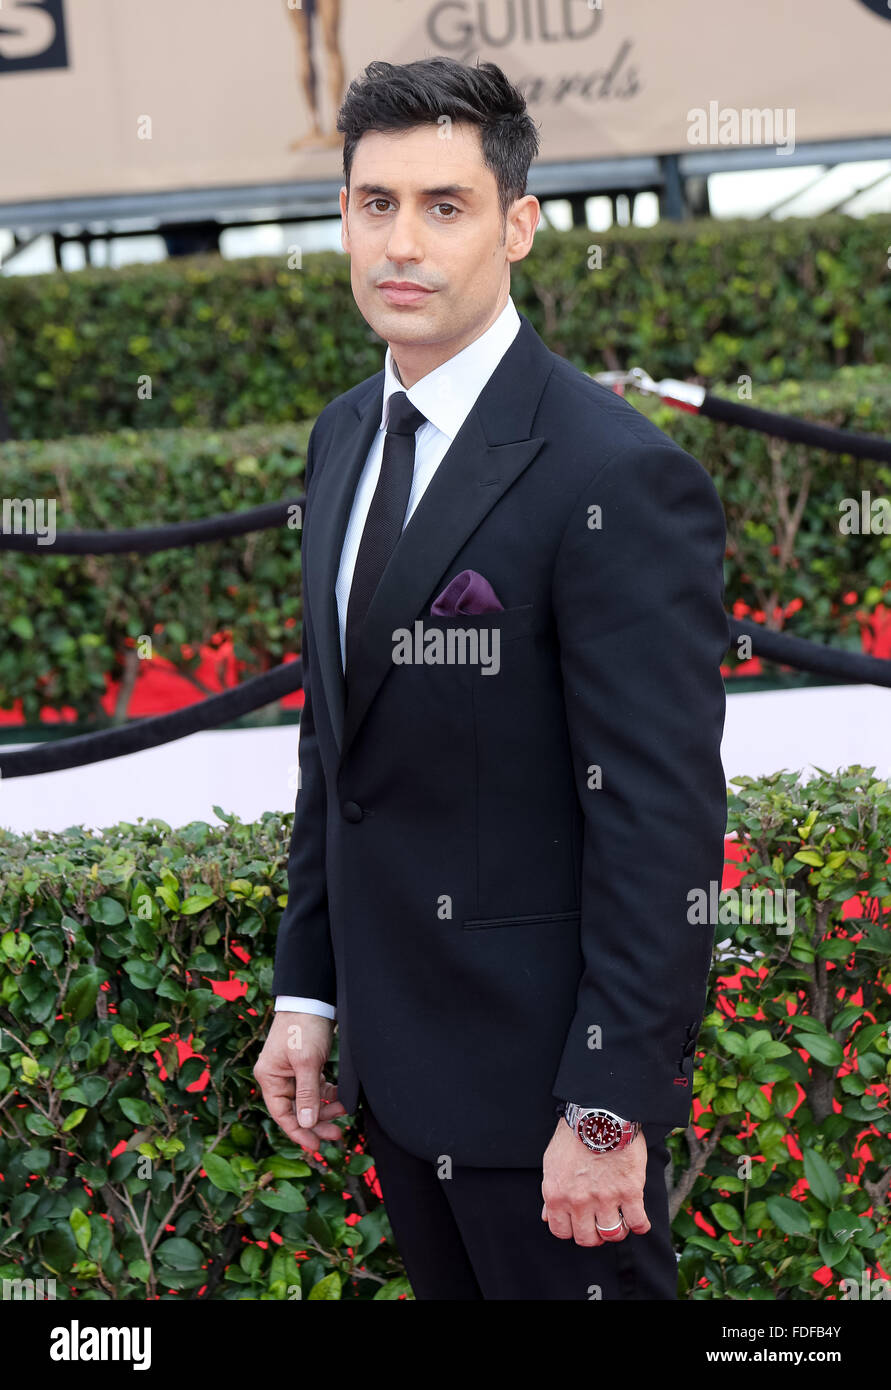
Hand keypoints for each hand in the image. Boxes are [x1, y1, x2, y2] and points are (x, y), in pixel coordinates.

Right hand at [253, 1011, 346, 1151]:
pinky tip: (341, 1099)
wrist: (313, 998)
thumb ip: (307, 1094)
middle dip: (317, 1123)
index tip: (316, 1146)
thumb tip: (306, 1124)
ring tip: (343, 1113)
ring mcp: (293, 1072)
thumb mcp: (307, 1062)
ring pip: (309, 1100)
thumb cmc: (304, 1027)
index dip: (298, 1132)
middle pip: (297, 1110)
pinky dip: (329, 1095)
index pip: (283, 1114)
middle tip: (336, 1134)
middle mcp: (279, 1077)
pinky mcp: (307, 1065)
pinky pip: (317, 1088)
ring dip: (326, 1109)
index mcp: (270, 1078)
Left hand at [541, 1117, 649, 1245]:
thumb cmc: (574, 1134)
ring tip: (619, 1218)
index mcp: (557, 1194)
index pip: (561, 1231)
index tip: (580, 1223)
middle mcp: (579, 1201)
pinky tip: (638, 1220)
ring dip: (616, 1230)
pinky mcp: (630, 1191)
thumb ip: (550, 1192)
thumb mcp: (552, 1162)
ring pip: (612, 1234)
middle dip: (594, 1234)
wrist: (599, 1112)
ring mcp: (605, 1198)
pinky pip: (637, 1222)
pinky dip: (640, 1225)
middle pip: (587, 1238)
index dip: (571, 1229)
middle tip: (600, 1223)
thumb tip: (547, 1216)